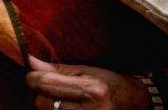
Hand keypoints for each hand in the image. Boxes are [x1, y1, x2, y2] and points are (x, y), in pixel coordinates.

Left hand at [27, 56, 149, 109]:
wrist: (136, 105)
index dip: (33, 77)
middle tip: (52, 89)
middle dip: (40, 94)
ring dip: (47, 106)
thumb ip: (58, 69)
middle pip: (41, 103)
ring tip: (62, 100)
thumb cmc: (111, 84)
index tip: (35, 74)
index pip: (44, 84)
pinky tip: (65, 107)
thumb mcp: (88, 71)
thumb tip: (30, 62)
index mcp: (92, 91)